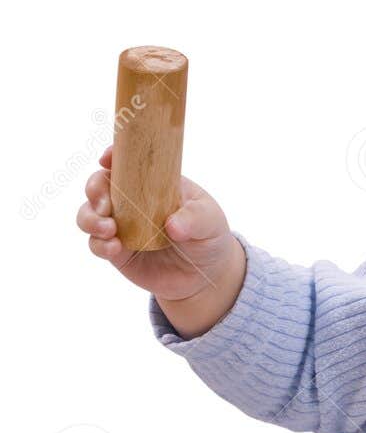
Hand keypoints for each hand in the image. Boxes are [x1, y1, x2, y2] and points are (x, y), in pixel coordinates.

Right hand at [76, 145, 238, 304]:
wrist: (206, 276)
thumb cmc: (209, 237)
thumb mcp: (210, 221)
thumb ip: (195, 219)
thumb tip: (172, 226)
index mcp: (152, 182)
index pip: (126, 162)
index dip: (113, 156)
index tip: (107, 159)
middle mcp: (131, 201)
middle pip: (98, 185)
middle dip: (94, 189)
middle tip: (105, 204)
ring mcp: (122, 226)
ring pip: (89, 214)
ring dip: (90, 218)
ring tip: (108, 228)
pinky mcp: (118, 252)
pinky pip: (97, 244)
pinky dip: (99, 244)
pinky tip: (113, 248)